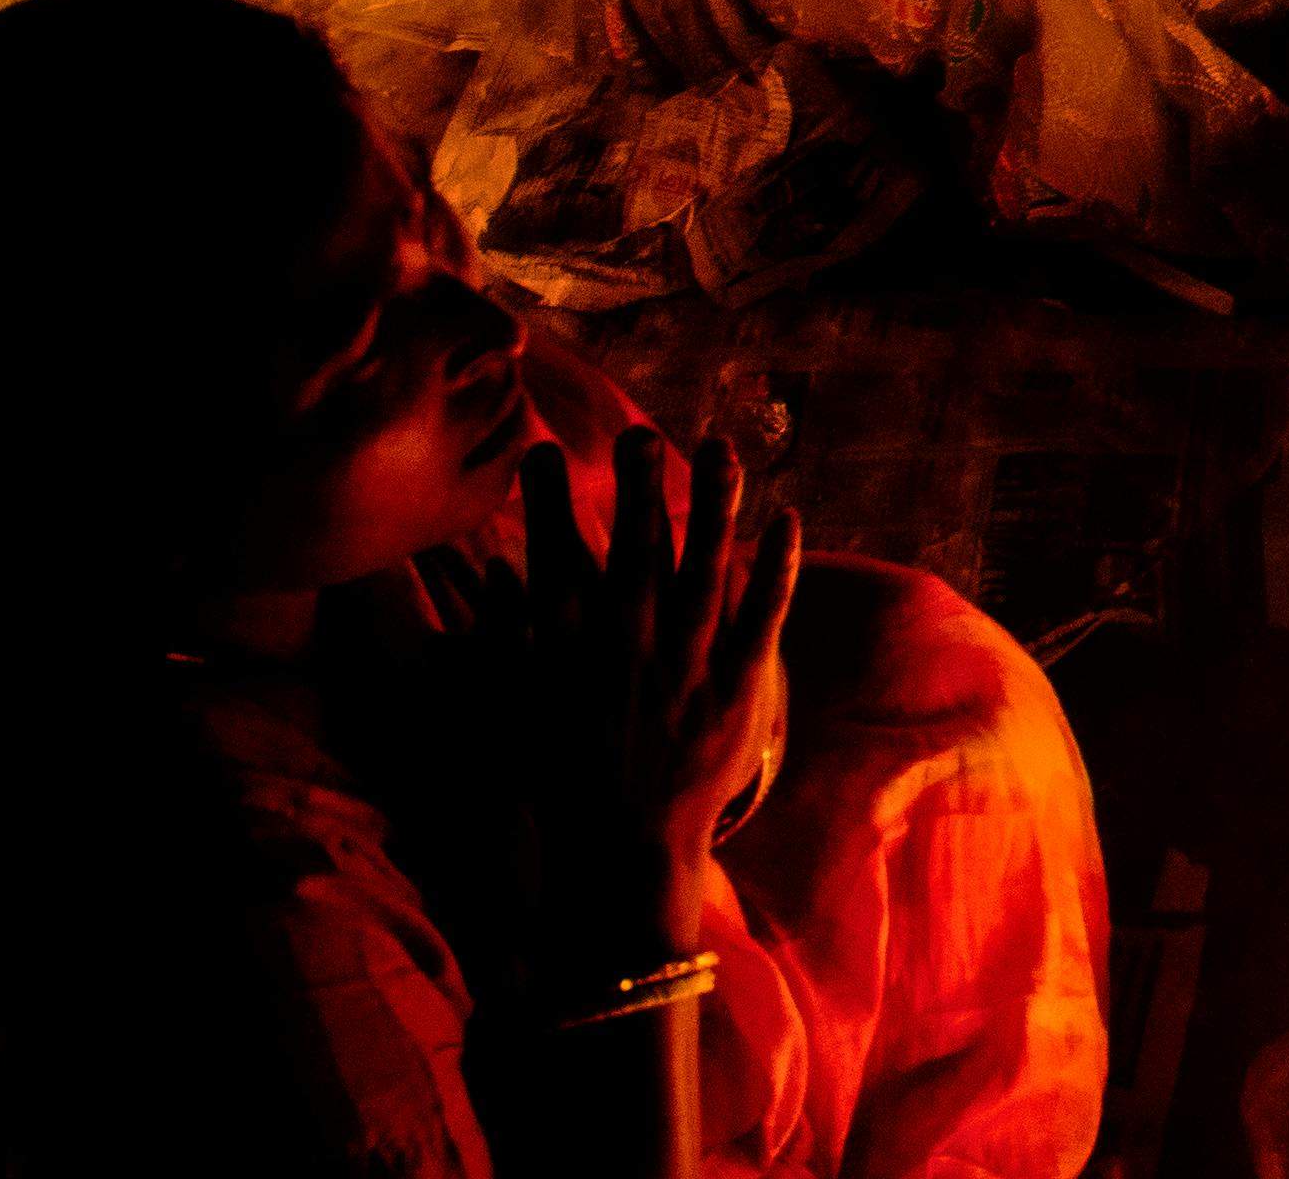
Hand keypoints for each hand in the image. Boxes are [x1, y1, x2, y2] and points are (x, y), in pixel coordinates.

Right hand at [518, 424, 798, 935]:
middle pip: (635, 551)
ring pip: (704, 569)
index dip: (546, 504)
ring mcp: (687, 666)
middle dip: (637, 487)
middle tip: (641, 432)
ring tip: (722, 448)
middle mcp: (629, 650)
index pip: (553, 561)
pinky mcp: (739, 690)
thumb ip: (501, 643)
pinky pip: (763, 617)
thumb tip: (500, 575)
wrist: (623, 856)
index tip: (542, 452)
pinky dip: (776, 569)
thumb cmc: (560, 784)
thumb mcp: (510, 715)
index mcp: (569, 656)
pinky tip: (787, 518)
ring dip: (714, 505)